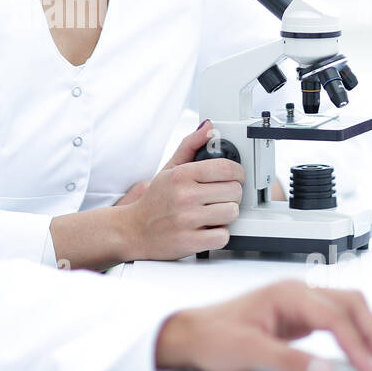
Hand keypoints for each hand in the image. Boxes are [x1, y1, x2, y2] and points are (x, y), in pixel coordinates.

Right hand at [119, 120, 244, 259]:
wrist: (133, 230)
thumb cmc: (155, 201)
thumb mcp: (169, 169)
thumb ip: (190, 146)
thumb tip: (209, 128)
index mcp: (181, 175)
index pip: (226, 168)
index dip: (238, 172)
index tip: (236, 177)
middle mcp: (184, 196)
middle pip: (234, 191)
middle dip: (231, 194)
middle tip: (219, 197)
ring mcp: (187, 220)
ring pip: (232, 213)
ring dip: (226, 214)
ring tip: (212, 213)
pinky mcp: (190, 242)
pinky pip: (223, 236)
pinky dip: (219, 234)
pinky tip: (207, 228)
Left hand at [154, 279, 371, 370]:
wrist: (192, 335)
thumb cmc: (212, 335)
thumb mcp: (247, 351)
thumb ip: (287, 360)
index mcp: (286, 293)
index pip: (334, 316)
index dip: (356, 344)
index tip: (370, 369)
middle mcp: (297, 292)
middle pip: (351, 303)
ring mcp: (300, 303)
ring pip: (348, 308)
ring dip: (367, 332)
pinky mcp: (299, 318)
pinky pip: (337, 321)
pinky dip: (354, 337)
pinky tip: (359, 356)